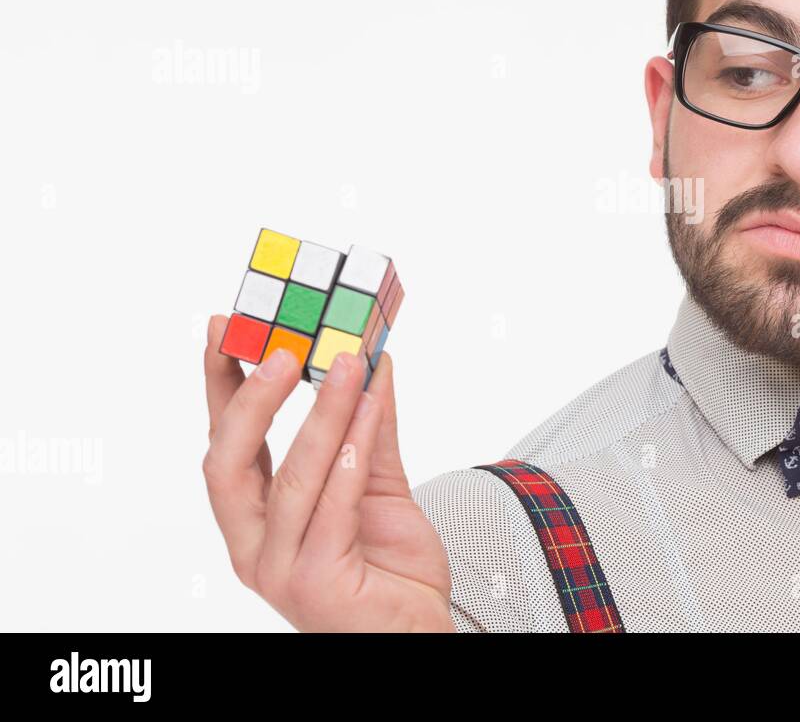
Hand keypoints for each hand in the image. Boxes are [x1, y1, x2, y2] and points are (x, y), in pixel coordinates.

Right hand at [202, 315, 453, 631]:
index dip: (220, 386)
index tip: (224, 329)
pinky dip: (352, 451)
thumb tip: (371, 362)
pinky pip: (334, 505)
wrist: (416, 633)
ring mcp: (280, 567)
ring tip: (346, 363)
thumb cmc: (390, 570)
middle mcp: (255, 545)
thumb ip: (370, 428)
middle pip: (227, 463)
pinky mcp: (317, 581)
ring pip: (291, 477)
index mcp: (257, 519)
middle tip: (281, 349)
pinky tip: (369, 408)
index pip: (226, 443)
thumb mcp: (378, 484)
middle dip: (249, 400)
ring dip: (320, 413)